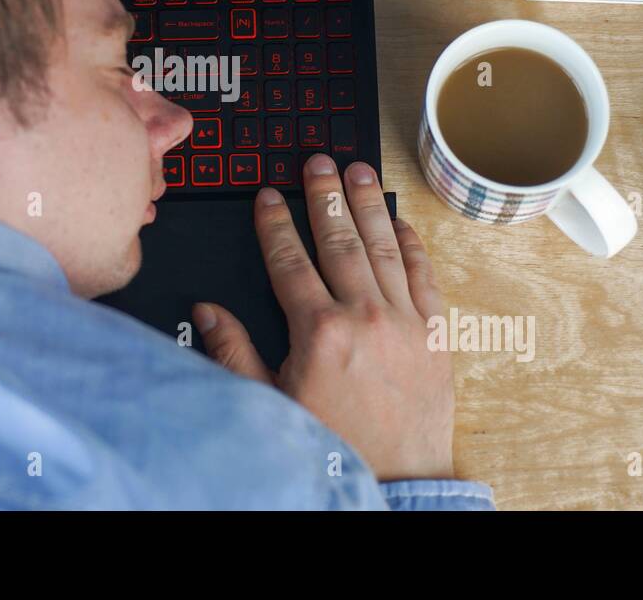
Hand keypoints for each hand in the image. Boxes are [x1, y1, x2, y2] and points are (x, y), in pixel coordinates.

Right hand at [193, 154, 454, 481]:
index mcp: (319, 331)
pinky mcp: (434, 333)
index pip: (290, 259)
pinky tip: (399, 220)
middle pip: (339, 239)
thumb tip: (208, 310)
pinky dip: (412, 242)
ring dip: (367, 204)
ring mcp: (404, 320)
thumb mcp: (270, 403)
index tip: (268, 195)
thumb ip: (235, 352)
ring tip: (357, 170)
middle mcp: (365, 316)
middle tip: (316, 161)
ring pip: (384, 246)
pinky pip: (424, 274)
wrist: (397, 481)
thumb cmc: (333, 446)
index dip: (274, 223)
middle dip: (323, 195)